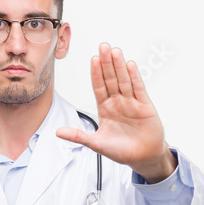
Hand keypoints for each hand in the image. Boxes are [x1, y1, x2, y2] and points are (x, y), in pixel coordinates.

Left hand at [56, 43, 176, 182]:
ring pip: (124, 80)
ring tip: (115, 51)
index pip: (99, 87)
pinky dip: (135, 77)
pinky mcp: (145, 106)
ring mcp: (131, 103)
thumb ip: (79, 136)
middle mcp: (118, 102)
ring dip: (119, 66)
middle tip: (103, 46)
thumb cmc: (122, 151)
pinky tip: (130, 65)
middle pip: (111, 79)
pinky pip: (139, 89)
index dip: (96, 73)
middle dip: (107, 63)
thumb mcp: (97, 144)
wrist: (144, 158)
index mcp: (105, 109)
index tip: (93, 59)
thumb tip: (58, 132)